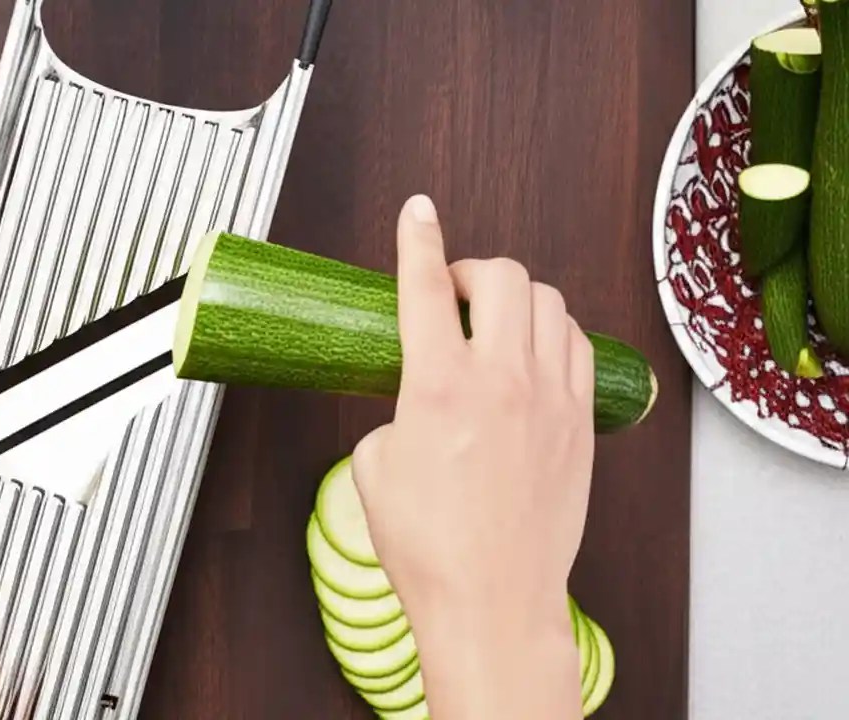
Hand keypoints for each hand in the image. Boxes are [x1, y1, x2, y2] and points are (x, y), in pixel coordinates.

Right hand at [351, 195, 593, 719]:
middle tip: (455, 294)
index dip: (418, 237)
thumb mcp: (375, 465)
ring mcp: (551, 399)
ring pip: (549, 302)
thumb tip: (417, 397)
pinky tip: (537, 353)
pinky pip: (581, 346)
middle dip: (472, 270)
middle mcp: (501, 380)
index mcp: (437, 385)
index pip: (426, 284)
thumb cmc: (429, 547)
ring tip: (496, 324)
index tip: (417, 210)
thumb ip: (395, 410)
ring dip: (517, 298)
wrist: (491, 600)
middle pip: (502, 276)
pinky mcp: (582, 424)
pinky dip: (556, 332)